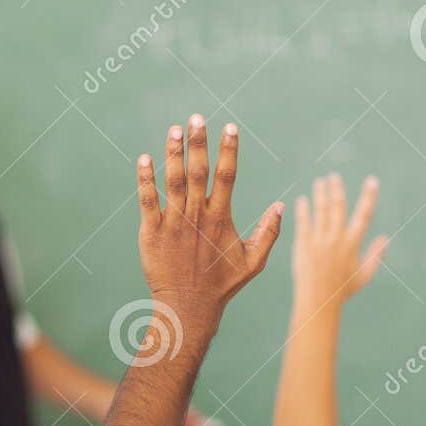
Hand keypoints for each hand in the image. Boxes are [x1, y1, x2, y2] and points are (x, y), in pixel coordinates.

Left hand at [136, 116, 283, 341]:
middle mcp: (197, 216)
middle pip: (199, 172)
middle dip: (199, 142)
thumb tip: (281, 205)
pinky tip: (144, 159)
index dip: (228, 150)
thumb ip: (269, 233)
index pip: (227, 176)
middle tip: (196, 118)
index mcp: (221, 218)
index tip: (230, 127)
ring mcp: (173, 223)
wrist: (187, 308)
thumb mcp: (253, 262)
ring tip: (174, 129)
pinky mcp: (151, 233)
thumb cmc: (222, 286)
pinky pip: (147, 201)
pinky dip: (145, 180)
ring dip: (173, 153)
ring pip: (173, 181)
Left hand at [291, 173, 386, 313]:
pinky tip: (302, 200)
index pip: (364, 216)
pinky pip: (303, 223)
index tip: (372, 181)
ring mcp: (319, 242)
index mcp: (353, 245)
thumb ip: (375, 256)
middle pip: (338, 208)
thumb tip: (386, 239)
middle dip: (337, 190)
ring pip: (321, 212)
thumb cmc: (342, 291)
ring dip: (320, 195)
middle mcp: (337, 240)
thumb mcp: (364, 275)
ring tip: (319, 182)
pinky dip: (303, 210)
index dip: (369, 197)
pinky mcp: (303, 246)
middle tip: (334, 176)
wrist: (318, 302)